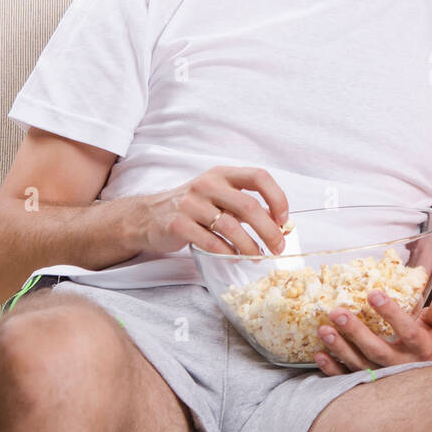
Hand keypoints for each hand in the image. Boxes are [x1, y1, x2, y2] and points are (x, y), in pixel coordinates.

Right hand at [138, 165, 289, 255]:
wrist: (148, 216)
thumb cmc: (192, 207)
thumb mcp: (219, 197)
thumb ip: (245, 206)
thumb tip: (280, 225)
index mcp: (223, 174)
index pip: (259, 176)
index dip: (277, 197)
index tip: (284, 219)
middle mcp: (208, 184)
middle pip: (249, 207)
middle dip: (269, 231)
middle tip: (278, 248)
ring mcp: (191, 203)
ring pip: (231, 227)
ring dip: (250, 246)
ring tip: (257, 257)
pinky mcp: (178, 224)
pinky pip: (211, 242)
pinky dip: (227, 252)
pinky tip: (234, 257)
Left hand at [314, 292, 431, 375]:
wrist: (426, 371)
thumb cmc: (428, 340)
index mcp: (420, 348)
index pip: (407, 330)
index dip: (391, 312)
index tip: (373, 293)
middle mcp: (401, 365)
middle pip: (377, 350)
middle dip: (356, 332)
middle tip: (337, 311)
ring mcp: (383, 377)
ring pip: (360, 365)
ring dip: (340, 348)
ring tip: (324, 330)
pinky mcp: (367, 384)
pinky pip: (347, 379)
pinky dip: (332, 369)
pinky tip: (319, 355)